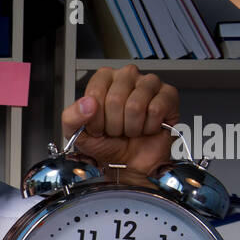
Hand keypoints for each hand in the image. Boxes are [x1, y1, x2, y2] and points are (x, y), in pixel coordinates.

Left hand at [60, 64, 178, 176]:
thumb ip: (72, 117)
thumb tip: (87, 104)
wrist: (129, 163)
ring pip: (136, 105)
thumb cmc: (106, 144)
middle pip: (116, 99)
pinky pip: (156, 109)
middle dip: (114, 124)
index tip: (98, 127)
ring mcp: (149, 83)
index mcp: (104, 79)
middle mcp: (126, 76)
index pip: (95, 92)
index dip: (96, 117)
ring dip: (131, 127)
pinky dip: (149, 127)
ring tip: (130, 128)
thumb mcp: (78, 133)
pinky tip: (147, 127)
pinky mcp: (168, 95)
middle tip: (116, 129)